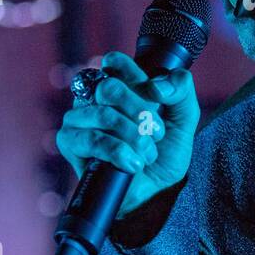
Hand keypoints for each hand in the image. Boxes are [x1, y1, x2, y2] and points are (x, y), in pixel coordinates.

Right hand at [55, 51, 200, 216]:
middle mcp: (94, 98)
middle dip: (140, 113)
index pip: (115, 62)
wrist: (155, 192)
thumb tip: (156, 86)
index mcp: (120, 85)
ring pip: (103, 114)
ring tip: (147, 154)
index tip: (155, 99)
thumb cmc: (165, 152)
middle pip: (109, 87)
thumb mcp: (184, 117)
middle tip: (155, 134)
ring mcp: (79, 118)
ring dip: (133, 137)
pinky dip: (117, 151)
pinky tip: (132, 164)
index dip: (135, 76)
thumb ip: (180, 89)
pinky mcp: (70, 142)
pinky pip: (91, 138)